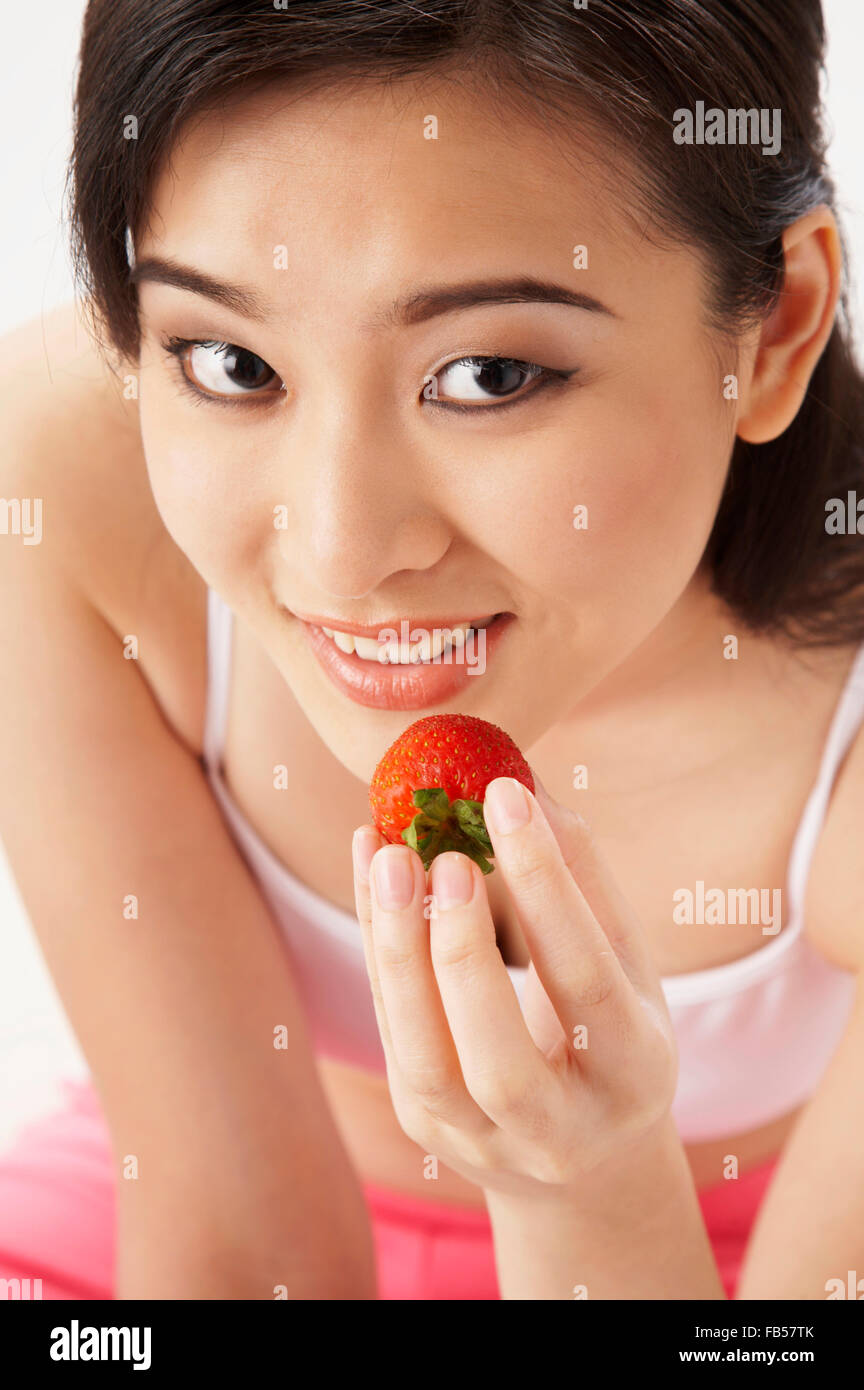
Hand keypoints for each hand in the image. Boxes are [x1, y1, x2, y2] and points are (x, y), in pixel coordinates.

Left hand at [352, 777, 677, 1200]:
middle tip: (443, 855)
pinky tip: (372, 870)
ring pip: (426, 1062)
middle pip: (499, 1058)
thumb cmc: (610, 1029)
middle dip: (462, 950)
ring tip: (389, 856)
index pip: (587, 982)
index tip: (508, 796)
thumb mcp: (626, 964)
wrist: (586, 1152)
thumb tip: (529, 790)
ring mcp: (484, 1139)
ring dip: (398, 952)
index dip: (548, 887)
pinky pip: (392, 1034)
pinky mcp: (426, 1125)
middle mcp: (560, 1130)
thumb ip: (584, 882)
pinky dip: (376, 948)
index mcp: (635, 1076)